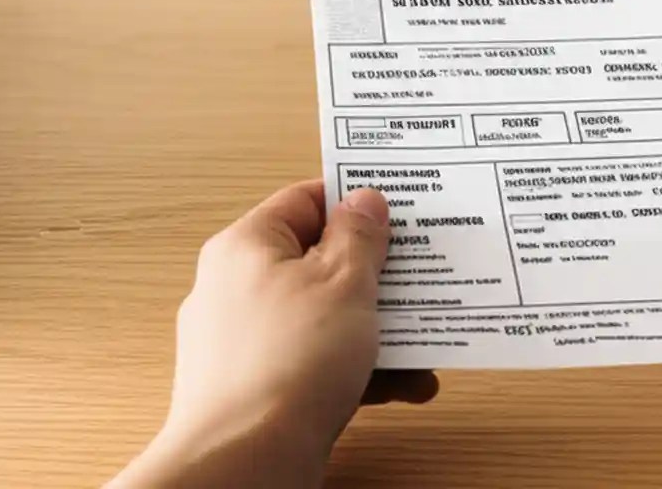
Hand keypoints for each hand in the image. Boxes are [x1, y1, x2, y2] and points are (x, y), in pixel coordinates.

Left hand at [108, 181, 437, 488]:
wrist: (246, 460)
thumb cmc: (288, 363)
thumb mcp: (344, 282)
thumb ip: (359, 235)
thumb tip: (364, 200)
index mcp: (247, 247)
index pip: (304, 201)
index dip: (354, 203)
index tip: (400, 213)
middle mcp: (236, 288)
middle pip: (319, 262)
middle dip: (377, 276)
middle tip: (421, 278)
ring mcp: (244, 341)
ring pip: (324, 318)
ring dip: (378, 329)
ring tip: (425, 342)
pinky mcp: (257, 387)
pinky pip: (317, 363)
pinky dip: (359, 369)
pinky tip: (406, 385)